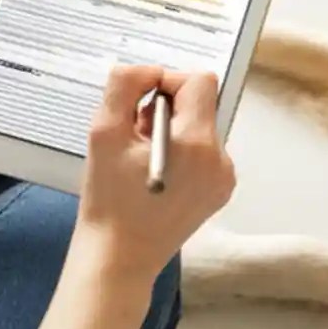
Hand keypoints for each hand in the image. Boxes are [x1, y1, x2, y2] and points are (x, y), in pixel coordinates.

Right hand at [76, 66, 235, 281]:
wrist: (119, 258)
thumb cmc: (108, 200)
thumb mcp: (103, 133)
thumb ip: (125, 86)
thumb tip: (150, 70)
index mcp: (197, 143)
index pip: (199, 82)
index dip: (167, 81)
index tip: (139, 104)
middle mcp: (221, 159)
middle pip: (201, 105)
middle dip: (166, 110)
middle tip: (134, 136)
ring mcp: (224, 179)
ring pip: (201, 128)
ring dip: (172, 131)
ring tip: (142, 160)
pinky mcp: (219, 192)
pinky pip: (204, 153)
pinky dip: (181, 153)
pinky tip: (156, 175)